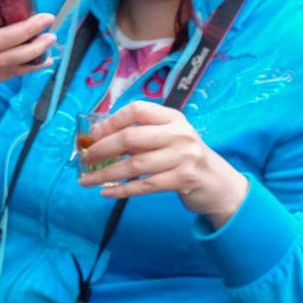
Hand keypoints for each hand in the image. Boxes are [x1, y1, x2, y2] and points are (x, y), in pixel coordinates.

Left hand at [77, 100, 247, 226]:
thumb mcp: (167, 138)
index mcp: (172, 118)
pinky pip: (144, 186)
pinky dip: (121, 190)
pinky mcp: (183, 180)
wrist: (218, 182)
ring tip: (85, 181)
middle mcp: (179, 134)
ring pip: (134, 165)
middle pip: (130, 138)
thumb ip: (140, 135)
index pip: (137, 110)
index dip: (111, 120)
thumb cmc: (183, 157)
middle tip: (84, 159)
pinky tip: (105, 192)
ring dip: (105, 174)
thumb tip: (97, 135)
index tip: (94, 134)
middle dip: (101, 149)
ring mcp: (183, 157)